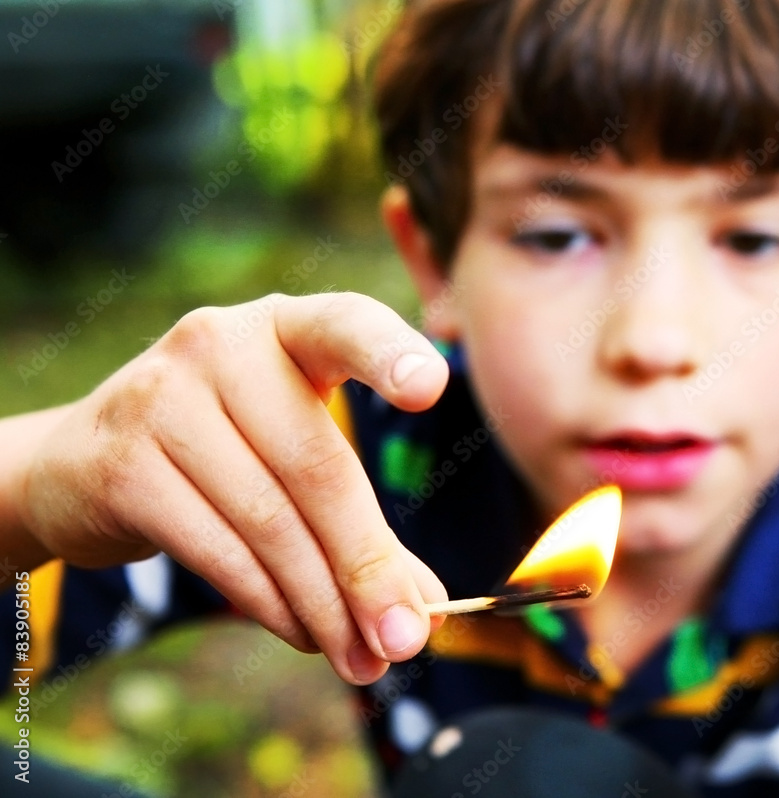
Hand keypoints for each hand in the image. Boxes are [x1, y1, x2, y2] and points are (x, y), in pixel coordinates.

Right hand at [14, 292, 449, 683]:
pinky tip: (302, 634)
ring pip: (269, 521)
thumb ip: (361, 523)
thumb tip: (425, 609)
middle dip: (367, 565)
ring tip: (362, 657)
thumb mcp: (292, 455)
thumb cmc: (221, 452)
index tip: (430, 387)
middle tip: (405, 637)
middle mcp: (222, 345)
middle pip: (317, 465)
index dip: (388, 352)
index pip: (346, 324)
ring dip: (323, 603)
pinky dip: (270, 604)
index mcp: (285, 326)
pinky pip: (217, 550)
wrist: (81, 462)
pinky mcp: (123, 465)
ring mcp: (163, 398)